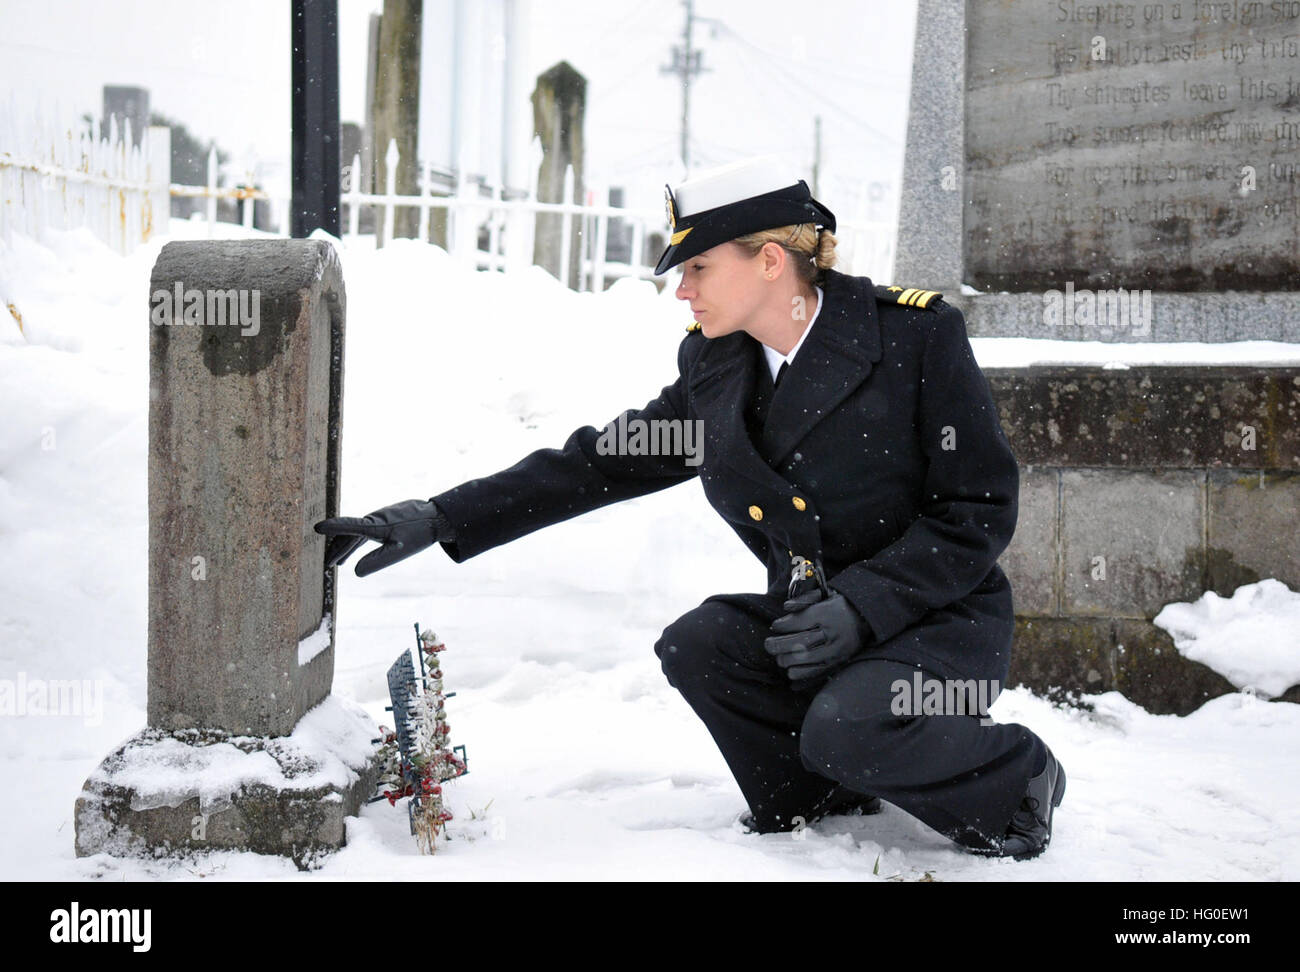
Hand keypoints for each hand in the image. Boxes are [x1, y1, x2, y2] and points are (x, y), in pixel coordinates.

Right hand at [313, 499, 453, 576]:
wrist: (436, 516)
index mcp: (374, 525)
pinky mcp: (385, 521)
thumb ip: (376, 562)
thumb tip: (356, 573)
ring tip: (337, 563)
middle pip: (348, 534)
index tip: (316, 527)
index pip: (348, 526)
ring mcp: (378, 519)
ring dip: (346, 547)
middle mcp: (373, 519)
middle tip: (327, 565)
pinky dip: (357, 542)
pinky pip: (365, 532)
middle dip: (337, 549)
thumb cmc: (418, 533)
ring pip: (356, 533)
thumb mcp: (398, 551)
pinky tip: (355, 552)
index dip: (332, 527)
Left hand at [764, 589, 872, 685]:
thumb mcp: (823, 596)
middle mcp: (833, 632)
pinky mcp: (838, 662)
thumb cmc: (838, 606)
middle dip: (779, 645)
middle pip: (801, 642)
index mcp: (828, 614)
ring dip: (788, 660)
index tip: (774, 626)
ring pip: (807, 659)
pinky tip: (790, 672)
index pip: (800, 621)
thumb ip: (803, 600)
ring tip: (778, 658)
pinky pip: (818, 672)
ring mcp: (836, 649)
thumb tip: (786, 607)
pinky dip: (801, 674)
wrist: (865, 619)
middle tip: (768, 645)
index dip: (783, 625)